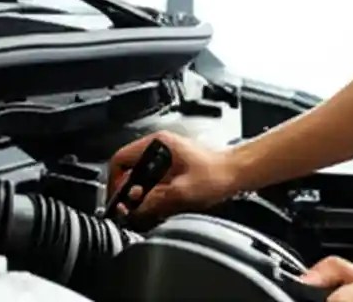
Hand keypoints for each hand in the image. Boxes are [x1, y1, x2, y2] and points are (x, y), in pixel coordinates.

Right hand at [106, 130, 239, 219]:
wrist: (238, 173)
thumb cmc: (218, 173)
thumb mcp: (182, 191)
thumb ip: (155, 199)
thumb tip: (135, 207)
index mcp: (158, 144)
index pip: (121, 159)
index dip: (115, 181)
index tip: (118, 199)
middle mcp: (159, 148)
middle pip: (129, 169)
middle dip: (128, 191)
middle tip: (131, 207)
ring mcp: (166, 157)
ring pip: (140, 177)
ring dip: (140, 194)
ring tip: (145, 207)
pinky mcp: (172, 168)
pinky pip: (152, 181)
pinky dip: (150, 194)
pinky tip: (157, 204)